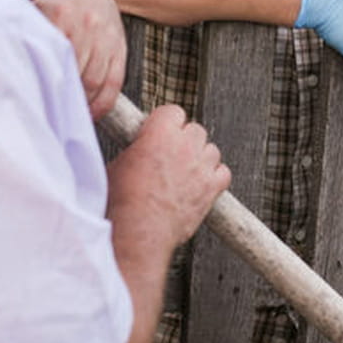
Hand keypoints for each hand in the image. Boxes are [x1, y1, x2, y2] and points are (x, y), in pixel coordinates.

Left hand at [29, 0, 125, 119]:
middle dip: (60, 96)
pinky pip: (114, 84)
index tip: (35, 102)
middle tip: (46, 114)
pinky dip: (101, 104)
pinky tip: (88, 113)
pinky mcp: (120, 48)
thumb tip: (3, 67)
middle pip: (74, 73)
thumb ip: (21, 35)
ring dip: (80, 104)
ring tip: (64, 116)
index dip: (45, 84)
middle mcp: (87, 24)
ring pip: (94, 81)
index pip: (53, 58)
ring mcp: (107, 37)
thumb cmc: (51, 6)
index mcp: (60, 13)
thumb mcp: (32, 11)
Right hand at [107, 104, 229, 247]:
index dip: (167, 123)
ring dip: (201, 158)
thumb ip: (136, 148)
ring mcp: (201, 166)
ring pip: (211, 149)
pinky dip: (215, 177)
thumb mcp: (118, 164)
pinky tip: (201, 184)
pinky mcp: (212, 188)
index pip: (173, 111)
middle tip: (172, 155)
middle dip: (185, 140)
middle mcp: (185, 145)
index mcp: (159, 133)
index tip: (162, 131)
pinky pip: (223, 172)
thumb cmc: (123, 203)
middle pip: (195, 129)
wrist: (139, 231)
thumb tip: (137, 148)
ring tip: (185, 172)